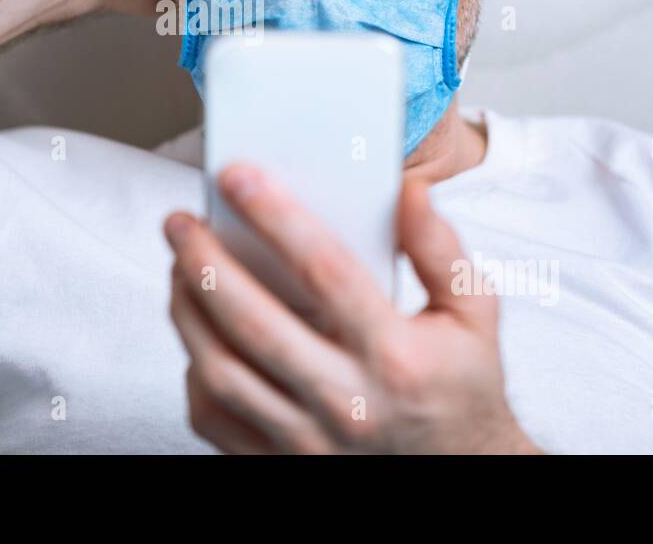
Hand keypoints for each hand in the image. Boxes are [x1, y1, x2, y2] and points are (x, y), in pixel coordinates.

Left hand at [163, 164, 542, 453]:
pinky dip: (193, 370)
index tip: (239, 177)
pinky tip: (198, 332)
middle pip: (254, 324)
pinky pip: (214, 416)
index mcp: (397, 357)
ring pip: (221, 372)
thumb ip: (439, 248)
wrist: (462, 475)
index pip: (325, 271)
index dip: (276, 217)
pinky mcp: (278, 464)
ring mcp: (307, 440)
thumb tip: (406, 191)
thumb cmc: (460, 390)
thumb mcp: (473, 314)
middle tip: (181, 222)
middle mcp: (349, 403)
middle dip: (205, 263)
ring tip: (179, 267)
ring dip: (188, 311)